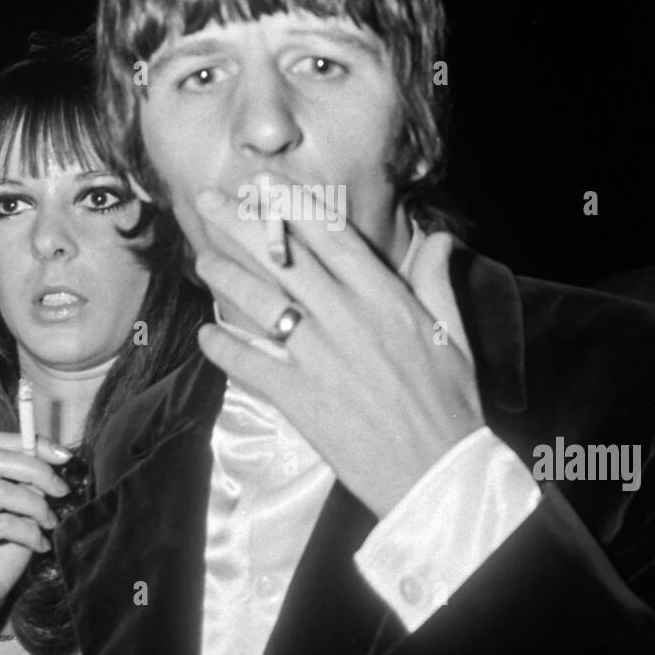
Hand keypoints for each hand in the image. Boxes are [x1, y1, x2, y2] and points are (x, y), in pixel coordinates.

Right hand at [0, 433, 71, 641]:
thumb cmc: (0, 560)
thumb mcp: (22, 515)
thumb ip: (30, 488)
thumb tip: (55, 463)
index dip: (33, 444)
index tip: (64, 457)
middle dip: (38, 472)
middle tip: (62, 492)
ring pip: (0, 490)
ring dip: (36, 506)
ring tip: (49, 525)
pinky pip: (0, 523)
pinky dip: (28, 532)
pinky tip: (40, 546)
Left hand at [192, 185, 483, 517]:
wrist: (437, 472)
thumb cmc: (449, 403)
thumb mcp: (453, 334)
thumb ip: (436, 280)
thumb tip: (438, 237)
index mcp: (385, 298)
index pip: (331, 236)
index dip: (292, 204)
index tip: (263, 182)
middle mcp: (348, 317)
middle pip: (283, 257)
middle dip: (240, 223)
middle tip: (206, 201)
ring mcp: (320, 356)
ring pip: (259, 301)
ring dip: (224, 276)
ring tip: (201, 259)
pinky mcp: (299, 397)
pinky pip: (249, 362)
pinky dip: (223, 347)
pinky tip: (207, 334)